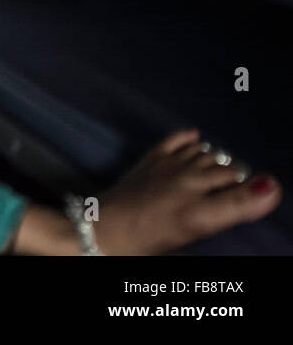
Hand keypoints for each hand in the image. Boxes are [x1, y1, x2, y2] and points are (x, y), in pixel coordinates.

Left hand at [95, 129, 281, 253]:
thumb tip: (268, 187)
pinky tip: (196, 137)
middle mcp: (188, 179)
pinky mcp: (151, 157)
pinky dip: (189, 137)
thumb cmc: (153, 236)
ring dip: (216, 159)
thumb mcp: (200, 226)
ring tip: (222, 169)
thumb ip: (234, 206)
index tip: (266, 190)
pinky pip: (176, 140)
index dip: (256, 190)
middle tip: (239, 185)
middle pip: (225, 169)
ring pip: (205, 154)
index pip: (240, 189)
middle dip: (236, 176)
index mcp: (201, 204)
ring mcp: (168, 165)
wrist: (106, 227)